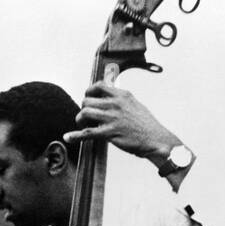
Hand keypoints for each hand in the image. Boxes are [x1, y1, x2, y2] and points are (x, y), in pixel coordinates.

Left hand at [63, 82, 178, 162]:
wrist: (156, 139)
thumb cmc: (147, 125)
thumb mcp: (135, 105)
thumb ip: (122, 99)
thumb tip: (111, 94)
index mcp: (122, 95)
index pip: (99, 86)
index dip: (89, 91)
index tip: (88, 97)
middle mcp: (116, 104)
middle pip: (88, 100)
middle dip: (84, 107)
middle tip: (86, 115)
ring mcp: (112, 118)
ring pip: (85, 113)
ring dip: (80, 119)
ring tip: (82, 123)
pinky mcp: (110, 133)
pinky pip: (87, 132)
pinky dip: (75, 135)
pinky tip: (68, 138)